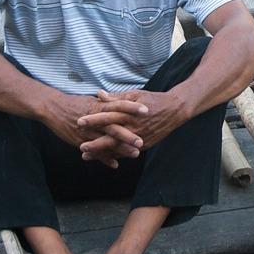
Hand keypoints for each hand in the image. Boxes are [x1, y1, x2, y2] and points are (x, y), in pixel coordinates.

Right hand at [42, 93, 148, 168]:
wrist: (53, 108)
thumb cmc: (74, 103)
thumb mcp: (92, 101)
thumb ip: (107, 102)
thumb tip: (121, 100)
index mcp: (98, 107)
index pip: (118, 105)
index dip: (132, 108)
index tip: (146, 110)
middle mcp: (94, 120)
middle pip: (114, 127)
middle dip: (128, 135)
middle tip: (143, 140)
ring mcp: (87, 132)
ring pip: (106, 142)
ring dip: (121, 149)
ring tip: (135, 154)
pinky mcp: (80, 141)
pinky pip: (95, 152)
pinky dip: (105, 159)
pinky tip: (115, 165)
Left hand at [77, 89, 191, 158]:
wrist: (174, 111)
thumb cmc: (152, 100)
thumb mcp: (134, 95)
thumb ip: (116, 97)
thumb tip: (98, 94)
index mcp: (129, 113)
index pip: (108, 116)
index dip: (93, 119)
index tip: (79, 121)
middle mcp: (134, 127)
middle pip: (111, 137)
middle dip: (95, 143)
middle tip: (80, 147)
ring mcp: (139, 138)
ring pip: (117, 148)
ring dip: (101, 153)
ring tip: (86, 156)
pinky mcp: (144, 145)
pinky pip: (126, 152)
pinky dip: (114, 156)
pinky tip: (102, 159)